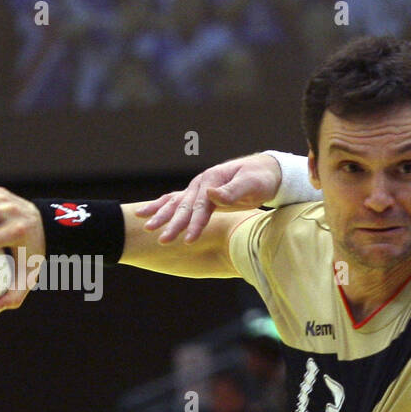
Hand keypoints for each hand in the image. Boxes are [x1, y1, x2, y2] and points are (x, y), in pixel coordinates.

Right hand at [136, 153, 281, 243]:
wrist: (264, 171)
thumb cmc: (260, 178)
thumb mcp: (251, 184)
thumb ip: (232, 191)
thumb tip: (211, 193)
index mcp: (211, 179)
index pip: (200, 206)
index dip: (194, 224)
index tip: (188, 240)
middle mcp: (201, 183)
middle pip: (184, 207)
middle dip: (172, 225)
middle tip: (162, 240)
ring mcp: (198, 189)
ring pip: (176, 204)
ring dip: (161, 216)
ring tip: (146, 228)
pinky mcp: (200, 196)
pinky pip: (177, 202)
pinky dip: (161, 207)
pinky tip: (145, 214)